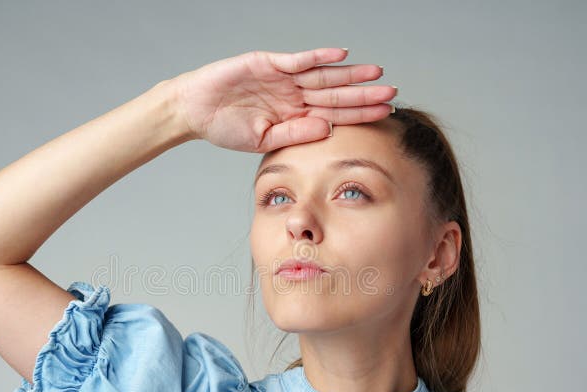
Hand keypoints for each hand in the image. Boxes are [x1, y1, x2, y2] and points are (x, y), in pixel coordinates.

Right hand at [169, 48, 396, 152]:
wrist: (194, 110)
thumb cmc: (225, 127)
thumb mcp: (263, 139)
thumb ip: (295, 133)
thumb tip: (328, 129)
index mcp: (295, 115)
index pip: (335, 115)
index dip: (360, 114)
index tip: (386, 114)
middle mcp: (294, 95)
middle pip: (336, 94)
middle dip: (363, 94)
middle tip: (392, 93)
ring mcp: (283, 78)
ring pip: (323, 75)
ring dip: (349, 74)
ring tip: (376, 73)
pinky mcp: (268, 63)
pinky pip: (297, 59)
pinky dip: (318, 57)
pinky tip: (340, 55)